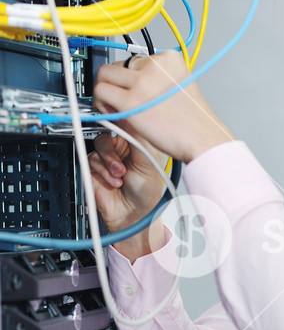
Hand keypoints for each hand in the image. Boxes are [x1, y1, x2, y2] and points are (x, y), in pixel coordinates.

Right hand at [89, 122, 166, 261]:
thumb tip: (129, 115)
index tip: (117, 119)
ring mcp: (106, 156)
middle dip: (114, 149)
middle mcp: (121, 146)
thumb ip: (137, 137)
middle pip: (107, 130)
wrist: (134, 215)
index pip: (124, 121)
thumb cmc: (147, 191)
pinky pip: (90, 159)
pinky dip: (102, 172)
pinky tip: (113, 182)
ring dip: (109, 162)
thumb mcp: (149, 160)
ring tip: (120, 176)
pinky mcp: (93, 168)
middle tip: (122, 164)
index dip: (119, 118)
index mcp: (136, 140)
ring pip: (98, 145)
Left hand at [93, 50, 233, 162]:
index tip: (136, 91)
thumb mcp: (182, 85)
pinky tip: (112, 114)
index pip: (137, 59)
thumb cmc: (194, 120)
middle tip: (121, 99)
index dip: (133, 77)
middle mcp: (154, 64)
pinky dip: (101, 104)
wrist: (202, 139)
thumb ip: (159, 78)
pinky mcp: (131, 100)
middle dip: (116, 82)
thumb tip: (133, 81)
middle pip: (119, 64)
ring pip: (104, 74)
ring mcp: (142, 81)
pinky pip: (100, 92)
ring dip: (105, 91)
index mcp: (169, 57)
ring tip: (115, 107)